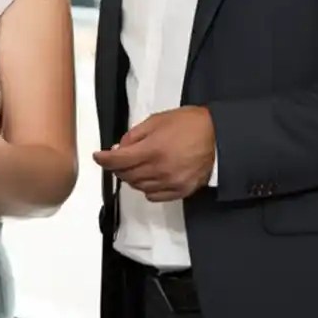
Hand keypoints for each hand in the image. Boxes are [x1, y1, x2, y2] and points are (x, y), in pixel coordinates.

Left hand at [92, 106, 214, 202]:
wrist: (219, 136)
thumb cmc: (188, 124)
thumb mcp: (156, 121)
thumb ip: (134, 136)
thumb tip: (118, 149)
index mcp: (152, 150)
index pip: (118, 161)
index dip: (103, 160)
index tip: (97, 157)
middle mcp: (159, 170)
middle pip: (126, 176)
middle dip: (117, 167)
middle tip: (118, 159)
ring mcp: (171, 183)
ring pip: (138, 187)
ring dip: (131, 178)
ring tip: (135, 167)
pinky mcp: (181, 191)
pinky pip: (154, 196)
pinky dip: (146, 189)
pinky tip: (149, 178)